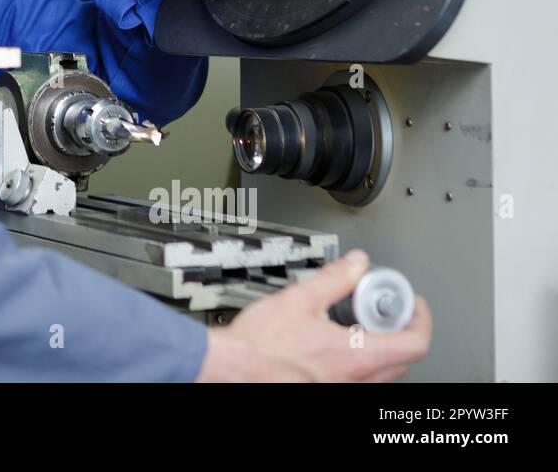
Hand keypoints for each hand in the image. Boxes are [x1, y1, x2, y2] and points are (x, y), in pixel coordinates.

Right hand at [196, 250, 431, 381]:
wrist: (233, 367)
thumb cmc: (260, 344)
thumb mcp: (300, 298)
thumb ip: (335, 278)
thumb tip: (357, 263)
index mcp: (357, 356)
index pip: (415, 344)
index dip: (421, 319)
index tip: (413, 305)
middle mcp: (356, 380)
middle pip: (404, 360)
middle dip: (402, 332)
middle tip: (388, 310)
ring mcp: (343, 390)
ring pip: (384, 373)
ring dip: (383, 348)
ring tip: (362, 324)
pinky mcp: (328, 391)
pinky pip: (361, 380)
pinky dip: (362, 360)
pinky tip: (338, 342)